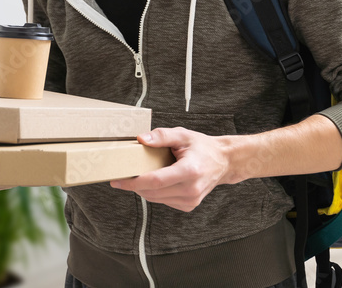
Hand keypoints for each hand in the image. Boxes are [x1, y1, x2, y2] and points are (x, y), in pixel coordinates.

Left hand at [110, 127, 230, 212]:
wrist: (224, 162)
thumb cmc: (203, 147)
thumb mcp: (183, 135)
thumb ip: (162, 136)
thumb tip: (140, 139)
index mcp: (190, 171)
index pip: (155, 181)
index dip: (133, 182)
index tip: (117, 180)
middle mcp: (191, 189)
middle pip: (152, 192)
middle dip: (134, 185)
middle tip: (124, 175)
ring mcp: (191, 200)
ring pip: (156, 198)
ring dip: (145, 189)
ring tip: (143, 175)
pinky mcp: (189, 205)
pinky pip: (164, 201)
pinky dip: (157, 192)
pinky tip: (161, 181)